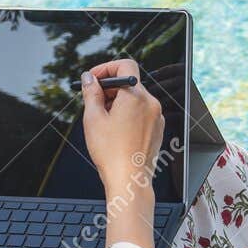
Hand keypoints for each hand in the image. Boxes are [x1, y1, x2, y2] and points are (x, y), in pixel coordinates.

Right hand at [81, 59, 160, 247]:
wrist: (129, 181)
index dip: (106, 68)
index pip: (125, 65)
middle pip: (129, 82)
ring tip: (103, 122)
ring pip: (136, 99)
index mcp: (136, 96)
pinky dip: (129, 115)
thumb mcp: (93, 118)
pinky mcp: (158, 130)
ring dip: (118, 102)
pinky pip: (142, 113)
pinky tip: (116, 132)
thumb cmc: (111, 153)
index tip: (93, 80)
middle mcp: (151, 103)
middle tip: (93, 102)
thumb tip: (89, 78)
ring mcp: (157, 117)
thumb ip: (91, 93)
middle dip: (109, 88)